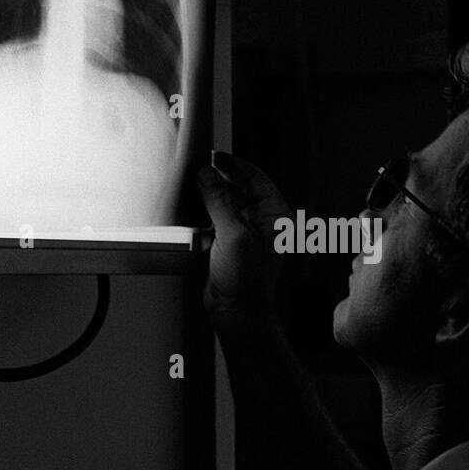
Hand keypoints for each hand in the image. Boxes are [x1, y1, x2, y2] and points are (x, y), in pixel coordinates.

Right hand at [197, 151, 290, 327]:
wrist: (236, 312)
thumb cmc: (246, 281)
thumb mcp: (233, 235)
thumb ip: (219, 202)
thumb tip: (207, 175)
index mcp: (275, 216)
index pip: (257, 179)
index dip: (236, 165)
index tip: (215, 157)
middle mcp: (263, 222)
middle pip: (240, 189)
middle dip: (220, 180)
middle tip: (200, 171)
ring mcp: (246, 233)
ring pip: (226, 203)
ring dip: (210, 197)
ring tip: (194, 189)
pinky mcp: (229, 243)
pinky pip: (216, 220)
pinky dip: (204, 214)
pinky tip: (193, 211)